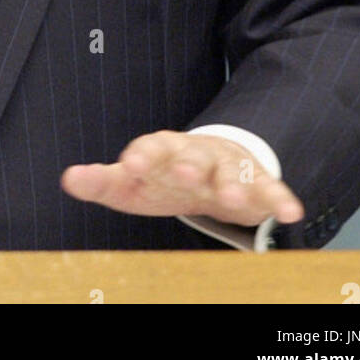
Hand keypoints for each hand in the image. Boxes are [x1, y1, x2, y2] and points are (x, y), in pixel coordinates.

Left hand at [60, 130, 305, 226]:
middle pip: (191, 155)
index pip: (150, 148)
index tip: (129, 167)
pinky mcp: (256, 183)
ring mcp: (228, 166)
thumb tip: (69, 179)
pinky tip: (290, 212)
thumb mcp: (132, 183)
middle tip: (183, 175)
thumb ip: (103, 181)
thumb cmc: (162, 178)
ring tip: (231, 199)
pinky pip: (270, 189)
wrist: (209, 169)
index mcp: (163, 150)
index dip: (140, 156)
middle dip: (187, 164)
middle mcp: (196, 154)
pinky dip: (280, 198)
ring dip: (232, 184)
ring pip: (231, 171)